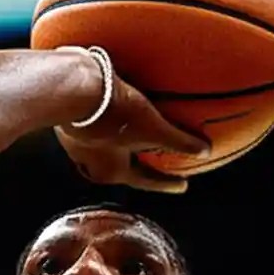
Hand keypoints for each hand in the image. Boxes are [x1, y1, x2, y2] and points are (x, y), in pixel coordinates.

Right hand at [55, 62, 208, 193]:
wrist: (71, 89)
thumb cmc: (113, 114)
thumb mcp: (153, 128)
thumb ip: (179, 142)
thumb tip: (204, 151)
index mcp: (112, 172)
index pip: (147, 180)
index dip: (167, 182)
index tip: (182, 185)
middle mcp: (91, 164)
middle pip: (121, 168)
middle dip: (138, 165)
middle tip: (154, 160)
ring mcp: (77, 143)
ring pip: (104, 149)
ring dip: (119, 143)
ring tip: (132, 133)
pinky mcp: (68, 122)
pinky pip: (93, 128)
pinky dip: (105, 124)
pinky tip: (111, 111)